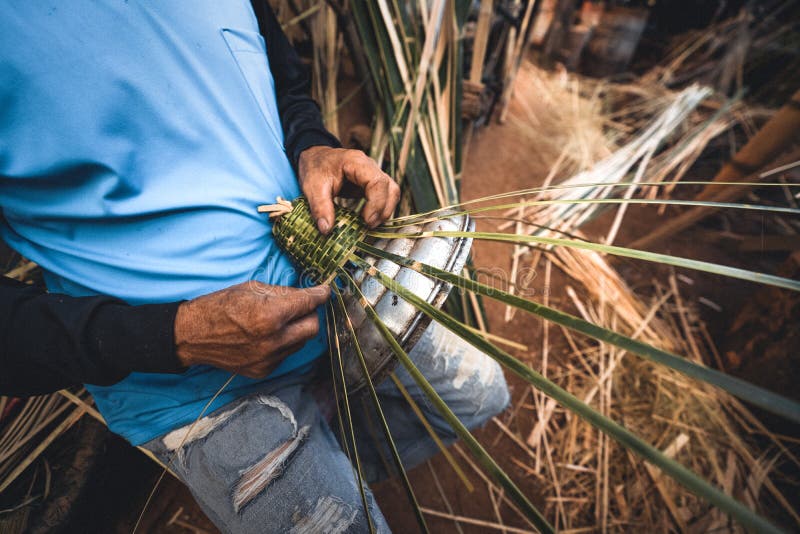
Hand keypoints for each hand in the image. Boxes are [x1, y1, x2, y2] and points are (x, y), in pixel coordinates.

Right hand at [174, 282, 329, 377]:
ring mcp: (269, 359)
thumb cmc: (220, 306)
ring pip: (301, 342)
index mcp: (270, 316)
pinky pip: (286, 354)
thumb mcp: (252, 289)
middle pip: (313, 327)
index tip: (325, 292)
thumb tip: (308, 293)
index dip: (320, 295)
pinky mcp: (264, 370)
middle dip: (310, 314)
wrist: (193, 335)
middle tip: (301, 306)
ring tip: (279, 320)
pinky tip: (268, 335)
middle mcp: (273, 340)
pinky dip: (284, 343)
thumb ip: (284, 292)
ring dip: (297, 329)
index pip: (308, 303)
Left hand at [298, 146, 400, 233]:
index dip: (377, 203)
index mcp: (356, 163)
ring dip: (385, 210)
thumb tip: (326, 230)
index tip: (367, 221)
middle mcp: (370, 167)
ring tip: (370, 225)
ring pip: (392, 192)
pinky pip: (386, 196)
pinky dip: (381, 209)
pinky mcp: (373, 184)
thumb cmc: (315, 169)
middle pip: (390, 188)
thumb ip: (320, 208)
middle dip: (383, 210)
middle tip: (369, 226)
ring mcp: (374, 174)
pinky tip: (369, 220)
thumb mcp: (313, 188)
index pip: (378, 182)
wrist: (315, 158)